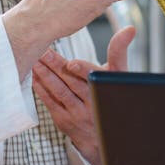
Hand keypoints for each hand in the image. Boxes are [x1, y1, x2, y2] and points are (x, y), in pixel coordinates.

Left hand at [32, 26, 135, 164]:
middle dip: (56, 66)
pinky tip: (34, 76)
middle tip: (43, 52)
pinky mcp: (65, 120)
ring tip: (35, 61)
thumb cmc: (109, 95)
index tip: (72, 63)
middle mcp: (94, 103)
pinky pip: (51, 102)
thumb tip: (129, 29)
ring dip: (46, 76)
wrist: (104, 135)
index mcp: (107, 88)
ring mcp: (78, 113)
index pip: (95, 77)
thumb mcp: (118, 74)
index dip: (83, 70)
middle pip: (73, 82)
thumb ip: (119, 50)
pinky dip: (41, 88)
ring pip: (60, 91)